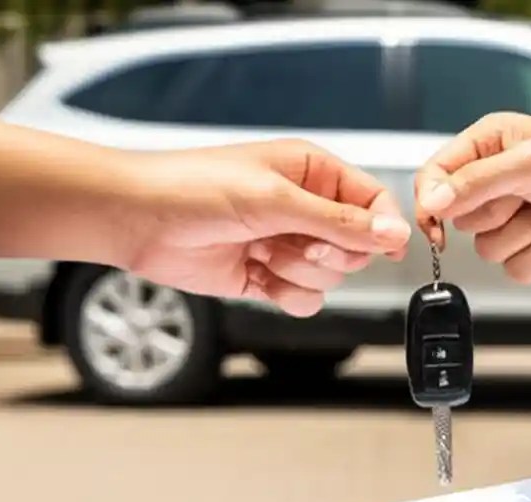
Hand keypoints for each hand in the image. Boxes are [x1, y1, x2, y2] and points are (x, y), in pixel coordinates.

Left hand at [124, 139, 411, 316]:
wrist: (138, 220)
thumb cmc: (195, 188)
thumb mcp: (275, 199)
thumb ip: (340, 221)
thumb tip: (393, 233)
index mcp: (313, 172)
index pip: (373, 202)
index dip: (384, 227)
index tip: (387, 249)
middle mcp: (304, 208)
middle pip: (357, 247)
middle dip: (328, 252)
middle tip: (295, 240)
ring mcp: (286, 244)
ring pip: (331, 276)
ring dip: (298, 272)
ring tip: (260, 251)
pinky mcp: (267, 277)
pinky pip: (305, 299)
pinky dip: (285, 295)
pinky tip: (256, 276)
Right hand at [414, 113, 530, 282]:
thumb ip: (478, 181)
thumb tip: (434, 200)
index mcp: (490, 145)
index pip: (436, 174)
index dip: (433, 198)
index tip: (437, 216)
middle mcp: (497, 184)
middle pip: (459, 218)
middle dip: (497, 211)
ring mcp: (515, 221)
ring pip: (485, 248)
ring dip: (524, 233)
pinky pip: (513, 269)